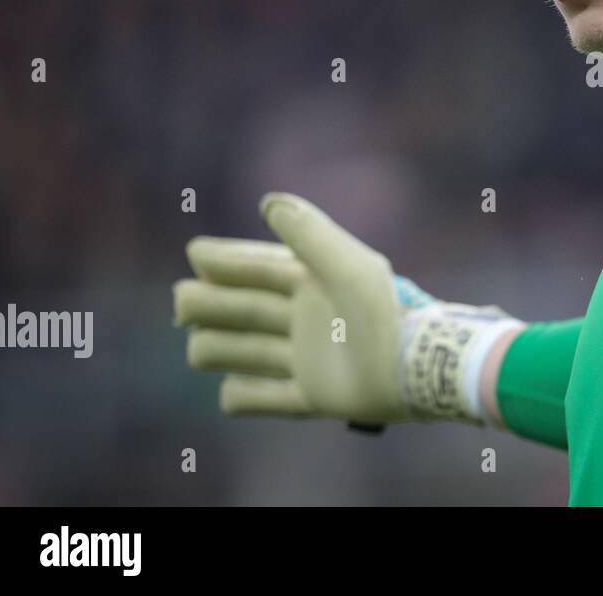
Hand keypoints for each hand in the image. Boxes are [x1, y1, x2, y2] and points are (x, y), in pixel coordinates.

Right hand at [174, 193, 523, 424]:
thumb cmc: (382, 309)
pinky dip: (244, 397)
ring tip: (199, 348)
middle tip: (184, 304)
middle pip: (242, 310)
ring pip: (245, 353)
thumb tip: (268, 203)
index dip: (225, 259)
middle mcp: (307, 319)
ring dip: (217, 349)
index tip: (195, 253)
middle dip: (208, 304)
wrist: (419, 366)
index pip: (258, 266)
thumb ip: (308, 233)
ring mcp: (309, 359)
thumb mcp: (346, 264)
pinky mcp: (316, 398)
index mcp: (314, 282)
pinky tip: (228, 393)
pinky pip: (268, 400)